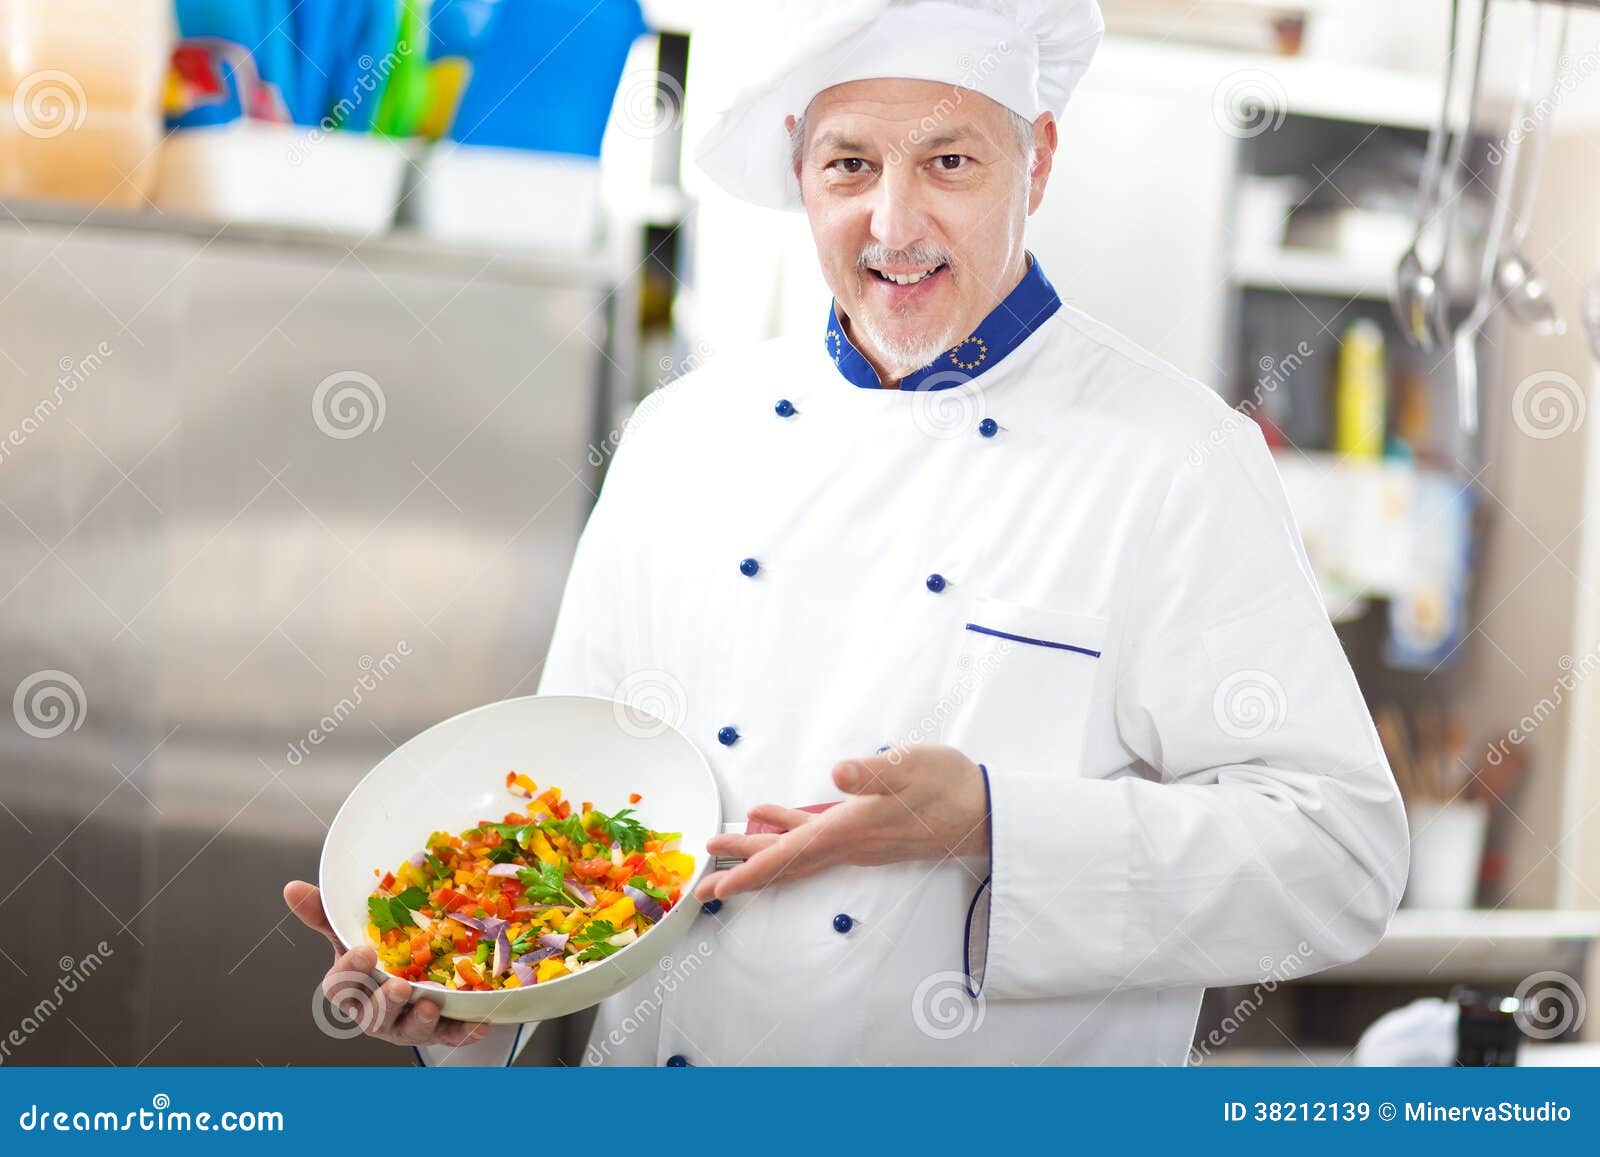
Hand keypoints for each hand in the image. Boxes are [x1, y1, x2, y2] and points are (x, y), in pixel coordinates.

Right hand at [283, 880, 488, 1048]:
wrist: (413, 980)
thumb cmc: (376, 957)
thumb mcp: (353, 933)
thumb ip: (326, 915)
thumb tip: (291, 887)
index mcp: (351, 989)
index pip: (340, 986)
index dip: (351, 971)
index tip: (367, 951)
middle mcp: (373, 1012)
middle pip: (372, 1015)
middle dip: (385, 1002)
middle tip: (400, 984)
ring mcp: (404, 1025)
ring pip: (406, 1030)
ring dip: (418, 1020)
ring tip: (432, 1004)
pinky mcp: (437, 1031)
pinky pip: (449, 1035)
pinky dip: (461, 1032)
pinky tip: (478, 1026)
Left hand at [694, 745, 988, 902]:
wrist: (985, 812)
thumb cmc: (948, 786)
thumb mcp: (911, 768)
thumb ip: (874, 772)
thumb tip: (839, 772)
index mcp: (848, 829)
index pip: (788, 855)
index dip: (750, 871)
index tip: (717, 887)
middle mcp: (848, 844)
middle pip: (785, 862)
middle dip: (744, 870)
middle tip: (705, 884)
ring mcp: (857, 843)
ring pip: (799, 854)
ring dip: (763, 853)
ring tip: (730, 850)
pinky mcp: (867, 835)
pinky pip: (817, 843)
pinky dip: (790, 836)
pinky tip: (779, 818)